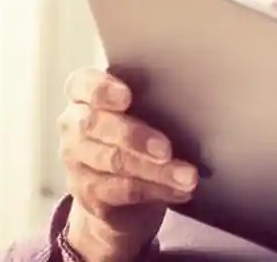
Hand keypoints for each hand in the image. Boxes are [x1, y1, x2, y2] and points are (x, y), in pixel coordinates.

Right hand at [59, 68, 199, 261]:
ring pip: (113, 162)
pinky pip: (122, 190)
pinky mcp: (87, 192)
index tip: (127, 97)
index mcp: (86, 94)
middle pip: (96, 125)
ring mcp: (75, 160)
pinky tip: (180, 190)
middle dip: (135, 137)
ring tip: (188, 176)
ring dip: (156, 171)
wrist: (121, 190)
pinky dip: (156, 190)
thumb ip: (156, 99)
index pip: (82, 83)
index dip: (102, 89)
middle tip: (167, 149)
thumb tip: (203, 96)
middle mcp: (73, 124)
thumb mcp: (145, 110)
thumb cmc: (140, 133)